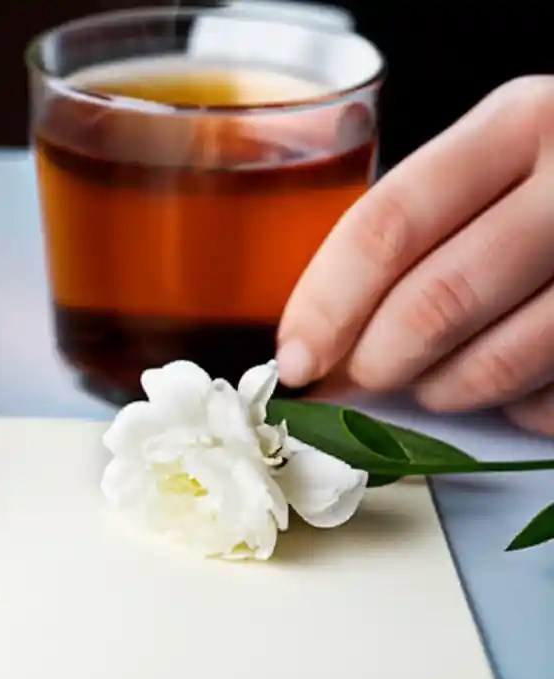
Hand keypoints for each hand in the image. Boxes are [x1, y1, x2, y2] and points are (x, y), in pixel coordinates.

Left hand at [276, 76, 553, 434]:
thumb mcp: (497, 158)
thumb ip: (417, 226)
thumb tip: (318, 334)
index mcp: (520, 124)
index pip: (390, 225)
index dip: (327, 304)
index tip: (295, 356)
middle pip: (436, 302)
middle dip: (375, 361)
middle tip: (356, 378)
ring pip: (497, 364)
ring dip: (440, 392)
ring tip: (430, 380)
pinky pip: (550, 401)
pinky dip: (512, 407)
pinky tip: (510, 379)